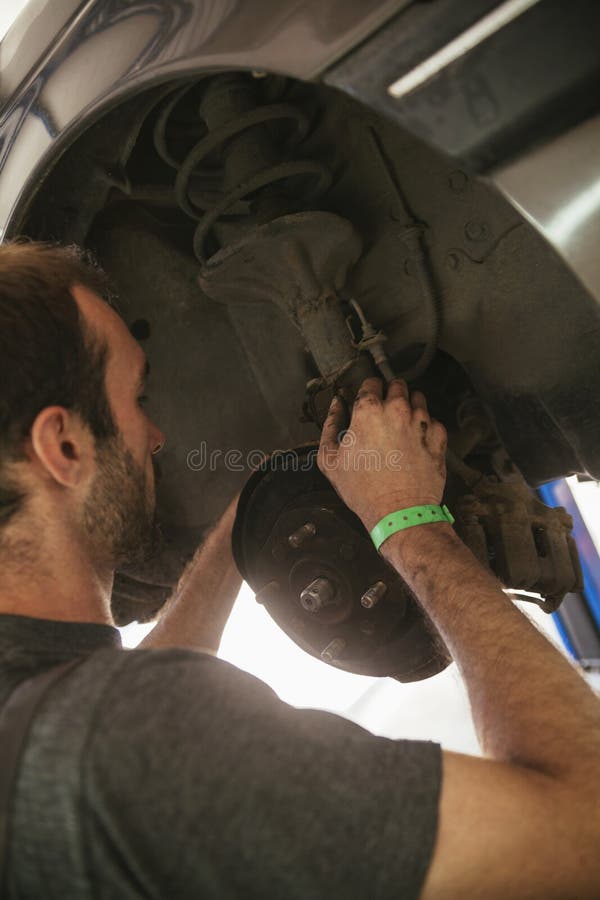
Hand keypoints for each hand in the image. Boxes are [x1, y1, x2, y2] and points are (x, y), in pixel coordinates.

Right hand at [317, 377, 446, 531]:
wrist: (399, 512)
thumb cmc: (363, 489)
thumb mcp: (330, 459)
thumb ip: (331, 424)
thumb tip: (336, 404)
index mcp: (368, 410)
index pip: (371, 382)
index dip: (368, 391)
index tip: (367, 402)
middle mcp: (397, 409)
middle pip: (397, 385)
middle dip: (391, 394)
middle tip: (385, 414)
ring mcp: (421, 421)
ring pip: (418, 398)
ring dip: (410, 407)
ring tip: (402, 427)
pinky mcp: (439, 437)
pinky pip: (434, 421)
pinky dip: (426, 427)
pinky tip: (416, 443)